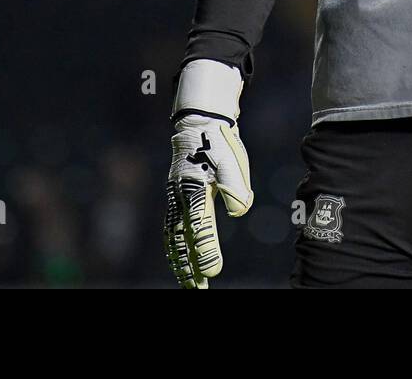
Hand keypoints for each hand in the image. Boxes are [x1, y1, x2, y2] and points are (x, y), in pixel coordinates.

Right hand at [164, 60, 252, 288]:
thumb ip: (236, 186)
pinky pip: (173, 227)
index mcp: (195, 187)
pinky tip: (182, 260)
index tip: (213, 272)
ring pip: (174, 236)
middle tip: (198, 289)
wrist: (201, 122)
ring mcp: (175, 196)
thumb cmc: (220, 142)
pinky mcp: (177, 196)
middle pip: (181, 238)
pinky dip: (176, 247)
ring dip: (180, 260)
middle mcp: (180, 195)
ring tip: (189, 282)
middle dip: (188, 265)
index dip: (205, 251)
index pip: (199, 227)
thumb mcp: (233, 160)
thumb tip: (238, 211)